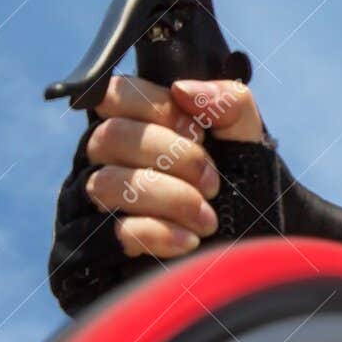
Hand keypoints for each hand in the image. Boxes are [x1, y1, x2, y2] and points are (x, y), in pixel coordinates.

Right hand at [84, 76, 264, 259]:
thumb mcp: (246, 141)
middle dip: (173, 158)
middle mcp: (106, 160)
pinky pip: (111, 231)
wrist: (248, 253)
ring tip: (208, 219)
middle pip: (110, 137)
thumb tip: (182, 88)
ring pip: (108, 183)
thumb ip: (228, 102)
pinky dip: (159, 233)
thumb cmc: (242, 190)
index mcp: (136, 125)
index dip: (158, 109)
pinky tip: (190, 240)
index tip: (199, 132)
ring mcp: (94, 204)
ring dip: (171, 199)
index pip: (115, 94)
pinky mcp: (93, 248)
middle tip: (213, 182)